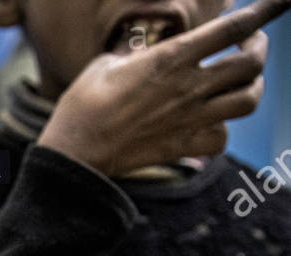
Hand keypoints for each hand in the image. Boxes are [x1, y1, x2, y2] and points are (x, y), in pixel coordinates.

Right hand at [38, 0, 288, 177]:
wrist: (74, 152)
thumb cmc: (82, 104)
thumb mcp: (106, 63)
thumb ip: (135, 52)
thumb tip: (142, 47)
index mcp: (171, 59)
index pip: (232, 27)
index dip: (264, 10)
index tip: (281, 1)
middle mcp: (188, 87)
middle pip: (252, 62)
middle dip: (259, 48)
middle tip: (250, 44)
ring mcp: (189, 119)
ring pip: (248, 99)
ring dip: (252, 86)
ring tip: (241, 81)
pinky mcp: (182, 146)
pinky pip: (222, 137)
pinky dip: (223, 128)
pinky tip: (211, 121)